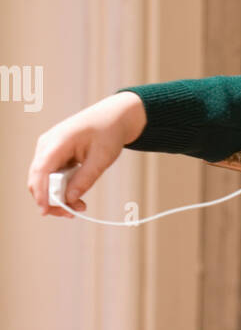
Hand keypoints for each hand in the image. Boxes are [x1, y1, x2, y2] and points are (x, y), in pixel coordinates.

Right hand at [27, 91, 145, 217]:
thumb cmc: (108, 133)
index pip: (40, 171)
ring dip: (57, 196)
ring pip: (43, 180)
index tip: (45, 211)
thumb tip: (69, 199)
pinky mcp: (53, 155)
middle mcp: (47, 145)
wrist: (113, 117)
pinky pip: (50, 176)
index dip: (41, 193)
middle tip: (73, 213)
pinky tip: (75, 196)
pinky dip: (60, 188)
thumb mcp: (101, 159)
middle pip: (37, 179)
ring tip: (80, 206)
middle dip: (51, 199)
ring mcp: (48, 150)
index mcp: (57, 141)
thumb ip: (85, 179)